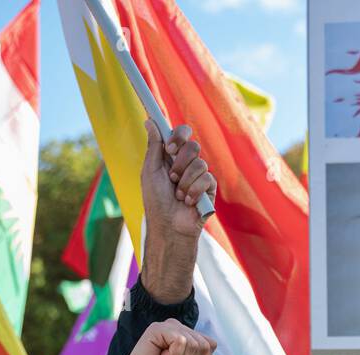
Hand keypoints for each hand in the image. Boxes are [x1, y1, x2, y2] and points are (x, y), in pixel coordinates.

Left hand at [140, 122, 215, 302]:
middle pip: (193, 146)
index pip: (182, 134)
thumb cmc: (156, 202)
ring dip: (185, 181)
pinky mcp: (210, 189)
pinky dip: (194, 191)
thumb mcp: (150, 171)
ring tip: (178, 195)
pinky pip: (207, 179)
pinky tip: (188, 202)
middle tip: (171, 177)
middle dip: (180, 162)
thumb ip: (153, 146)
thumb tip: (149, 121)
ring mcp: (200, 176)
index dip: (179, 135)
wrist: (169, 227)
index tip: (171, 145)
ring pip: (200, 163)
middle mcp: (187, 164)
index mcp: (172, 157)